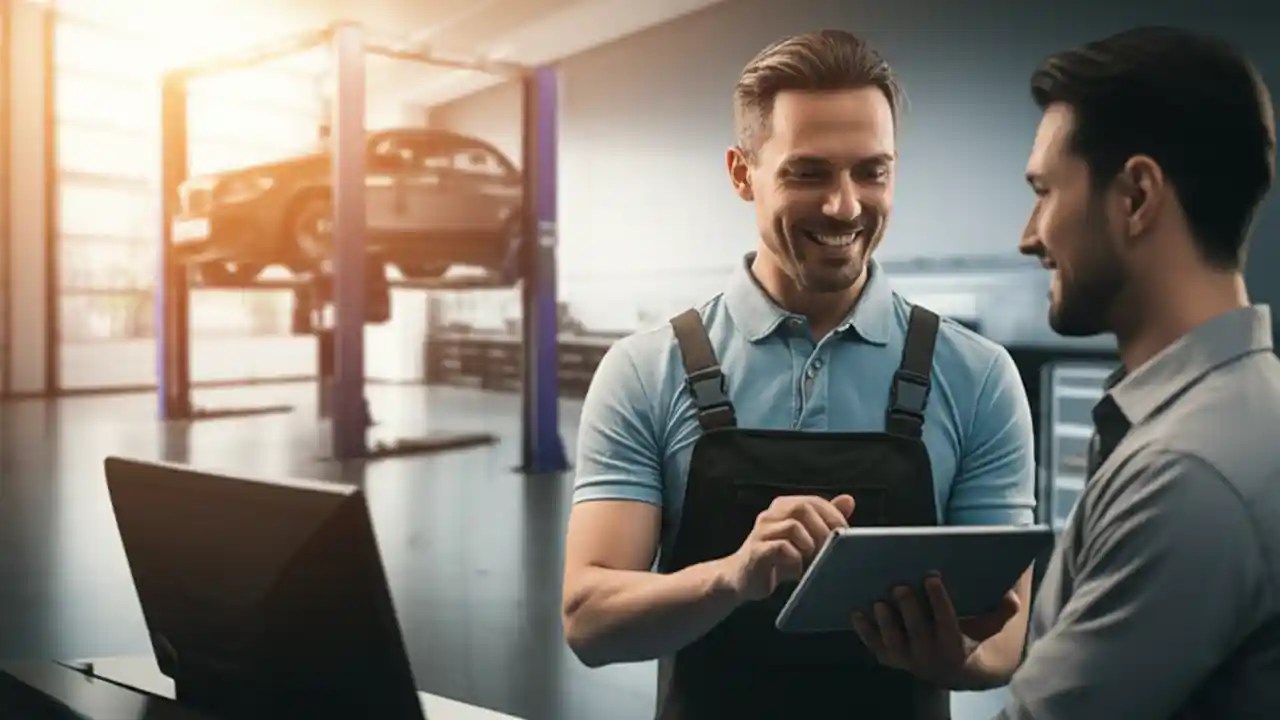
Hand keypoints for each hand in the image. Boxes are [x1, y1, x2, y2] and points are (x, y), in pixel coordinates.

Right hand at [722, 494, 854, 601]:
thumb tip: (849, 499)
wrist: (741, 579)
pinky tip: (796, 570)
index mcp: (783, 507)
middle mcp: (770, 515)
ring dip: (809, 546)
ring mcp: (761, 532)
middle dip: (823, 530)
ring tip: (812, 561)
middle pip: (803, 508)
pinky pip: (781, 547)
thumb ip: (824, 519)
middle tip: (830, 550)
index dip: (833, 517)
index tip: (844, 537)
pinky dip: (795, 559)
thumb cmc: (778, 559)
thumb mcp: (805, 538)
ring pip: (793, 526)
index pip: (814, 501)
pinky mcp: (756, 552)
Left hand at [850, 573, 1019, 687]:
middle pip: (917, 631)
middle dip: (909, 609)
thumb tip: (1012, 595)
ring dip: (884, 623)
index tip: (931, 576)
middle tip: (899, 586)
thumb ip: (1002, 611)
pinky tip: (856, 612)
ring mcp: (906, 658)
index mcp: (954, 644)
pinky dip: (864, 631)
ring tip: (878, 602)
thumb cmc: (967, 635)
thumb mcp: (988, 626)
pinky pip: (874, 646)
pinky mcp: (888, 657)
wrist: (949, 667)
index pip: (947, 621)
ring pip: (894, 642)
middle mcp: (929, 654)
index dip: (939, 600)